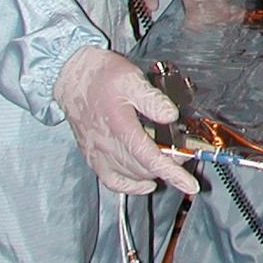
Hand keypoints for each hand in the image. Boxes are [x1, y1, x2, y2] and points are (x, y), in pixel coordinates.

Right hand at [53, 46, 200, 195]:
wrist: (72, 75)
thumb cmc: (101, 76)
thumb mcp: (131, 79)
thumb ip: (152, 99)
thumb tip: (171, 115)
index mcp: (120, 127)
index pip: (150, 158)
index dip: (173, 173)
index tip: (191, 185)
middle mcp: (107, 145)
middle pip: (144, 169)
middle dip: (168, 167)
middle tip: (183, 154)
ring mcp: (98, 153)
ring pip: (130, 176)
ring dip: (152, 174)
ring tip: (168, 163)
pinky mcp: (92, 155)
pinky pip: (111, 180)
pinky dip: (129, 186)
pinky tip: (143, 184)